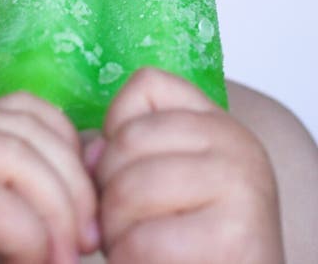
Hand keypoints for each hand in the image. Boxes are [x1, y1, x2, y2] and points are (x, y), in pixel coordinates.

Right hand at [0, 92, 97, 263]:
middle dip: (74, 181)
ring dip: (54, 204)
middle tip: (89, 238)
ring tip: (66, 253)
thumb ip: (25, 201)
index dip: (72, 149)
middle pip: (28, 125)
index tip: (89, 208)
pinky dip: (24, 230)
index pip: (30, 109)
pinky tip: (33, 259)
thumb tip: (97, 180)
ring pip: (9, 151)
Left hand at [89, 68, 285, 263]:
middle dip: (107, 191)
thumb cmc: (190, 247)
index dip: (117, 127)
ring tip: (135, 250)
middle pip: (128, 139)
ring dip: (114, 232)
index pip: (148, 83)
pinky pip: (143, 240)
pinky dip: (130, 260)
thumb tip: (89, 155)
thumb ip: (122, 154)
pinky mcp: (234, 237)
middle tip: (123, 226)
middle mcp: (236, 141)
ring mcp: (240, 184)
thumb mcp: (162, 183)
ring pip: (130, 188)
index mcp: (217, 121)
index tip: (127, 171)